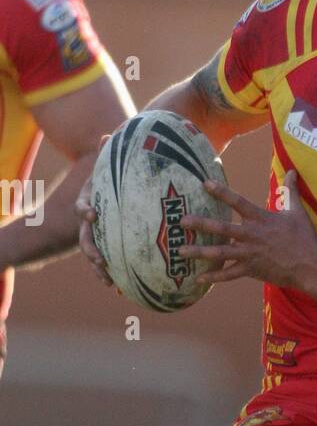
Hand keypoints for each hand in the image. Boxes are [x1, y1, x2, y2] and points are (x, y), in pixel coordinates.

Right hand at [74, 135, 112, 285]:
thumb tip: (108, 135)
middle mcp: (92, 221)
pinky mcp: (111, 245)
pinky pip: (111, 263)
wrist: (117, 188)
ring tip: (109, 281)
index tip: (92, 214)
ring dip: (100, 269)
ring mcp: (100, 235)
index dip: (85, 210)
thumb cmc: (117, 176)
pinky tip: (123, 291)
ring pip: (95, 254)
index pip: (83, 207)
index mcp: (92, 201)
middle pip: (86, 238)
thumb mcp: (113, 166)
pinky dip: (115, 275)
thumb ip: (108, 154)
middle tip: (99, 260)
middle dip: (91, 250)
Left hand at [179, 172, 316, 287]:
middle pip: (221, 228)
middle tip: (182, 221)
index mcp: (261, 219)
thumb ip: (291, 191)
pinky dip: (213, 277)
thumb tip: (292, 171)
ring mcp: (249, 254)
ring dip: (199, 252)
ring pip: (220, 253)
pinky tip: (198, 278)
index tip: (205, 183)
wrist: (310, 266)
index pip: (237, 201)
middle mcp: (251, 235)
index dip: (221, 191)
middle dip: (200, 224)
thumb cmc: (304, 238)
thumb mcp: (298, 212)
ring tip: (180, 251)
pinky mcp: (251, 270)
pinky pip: (228, 275)